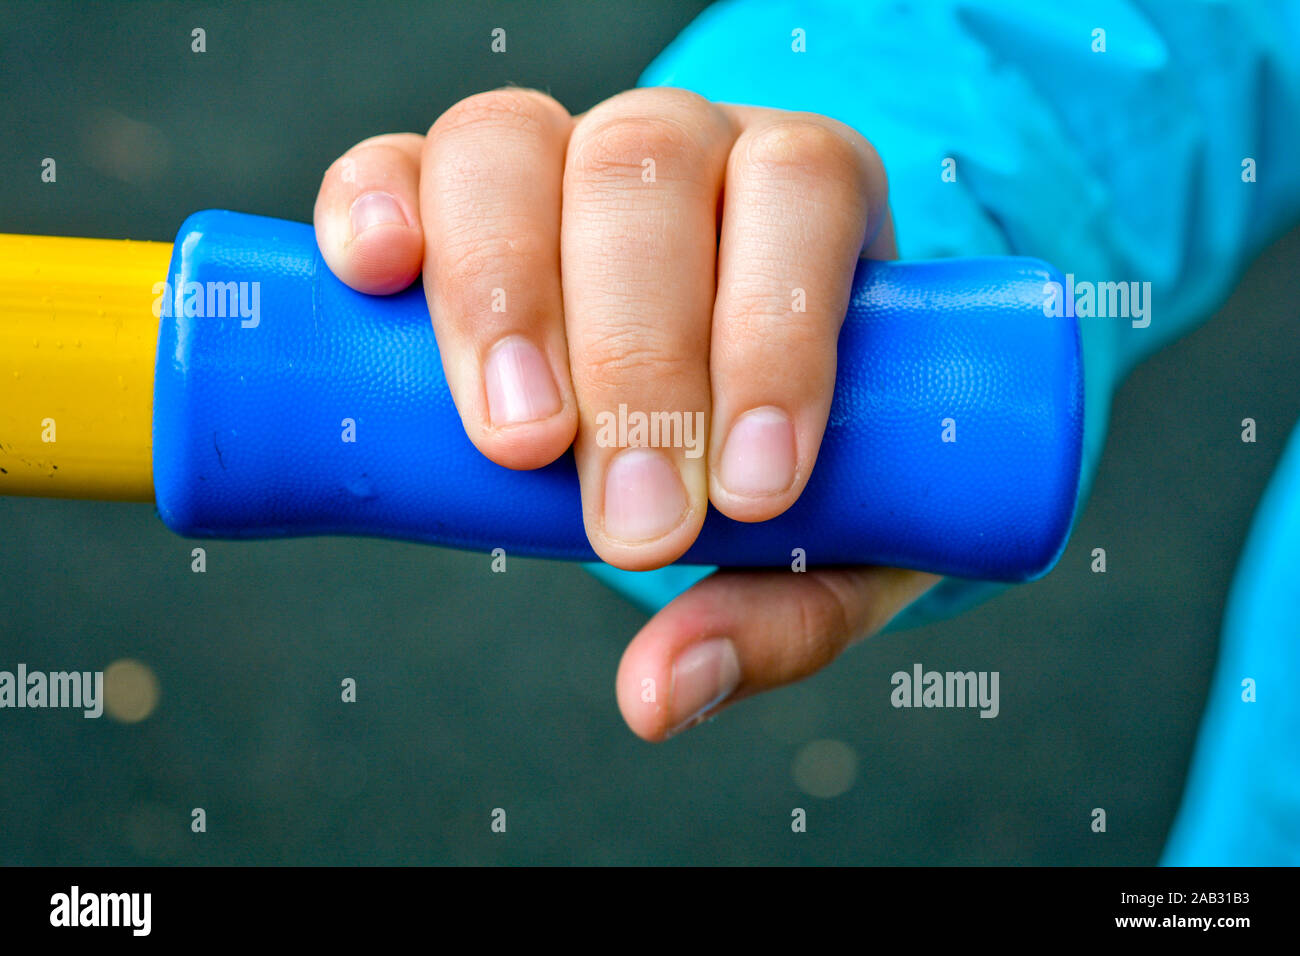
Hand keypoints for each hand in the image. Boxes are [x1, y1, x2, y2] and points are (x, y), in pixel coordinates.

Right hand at [314, 87, 938, 739]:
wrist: (717, 394)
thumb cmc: (796, 456)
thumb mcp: (829, 538)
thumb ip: (777, 613)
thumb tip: (658, 698)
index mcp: (802, 194)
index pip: (798, 197)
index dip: (775, 329)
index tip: (751, 495)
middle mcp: (682, 148)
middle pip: (644, 170)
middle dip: (636, 356)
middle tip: (630, 524)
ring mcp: (557, 155)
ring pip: (512, 145)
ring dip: (504, 295)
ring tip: (514, 441)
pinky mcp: (443, 188)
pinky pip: (399, 159)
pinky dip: (374, 200)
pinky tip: (373, 270)